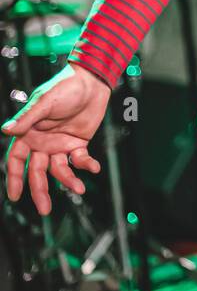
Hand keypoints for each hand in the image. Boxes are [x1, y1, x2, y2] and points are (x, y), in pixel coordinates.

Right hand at [2, 63, 107, 214]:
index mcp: (28, 133)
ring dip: (68, 180)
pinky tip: (94, 168)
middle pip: (38, 171)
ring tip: (79, 189)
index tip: (14, 197)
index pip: (17, 160)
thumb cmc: (63, 87)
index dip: (15, 178)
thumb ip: (27, 119)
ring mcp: (60, 144)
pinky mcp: (78, 143)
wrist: (91, 80)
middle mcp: (42, 142)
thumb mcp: (44, 102)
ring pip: (60, 169)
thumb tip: (5, 130)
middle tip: (45, 210)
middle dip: (40, 190)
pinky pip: (80, 159)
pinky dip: (86, 165)